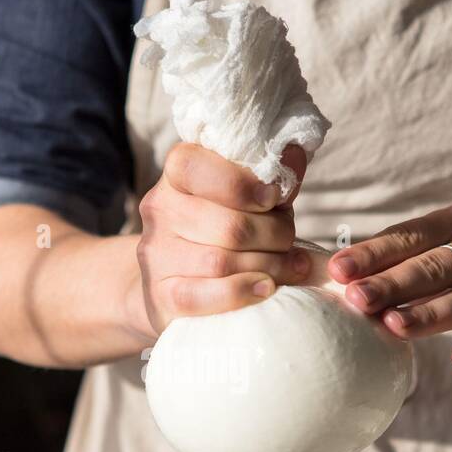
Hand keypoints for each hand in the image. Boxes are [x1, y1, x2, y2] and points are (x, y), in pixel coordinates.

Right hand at [136, 142, 309, 332]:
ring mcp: (157, 253)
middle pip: (229, 225)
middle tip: (287, 241)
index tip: (273, 197)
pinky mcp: (161, 294)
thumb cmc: (222, 230)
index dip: (242, 184)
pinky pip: (204, 296)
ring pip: (222, 262)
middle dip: (273, 235)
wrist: (176, 281)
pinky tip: (266, 288)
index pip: (196, 166)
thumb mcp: (249, 198)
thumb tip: (294, 155)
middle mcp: (160, 209)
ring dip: (268, 267)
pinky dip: (242, 292)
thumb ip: (272, 180)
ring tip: (288, 267)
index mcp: (177, 173)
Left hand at [328, 204, 451, 369]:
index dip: (374, 253)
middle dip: (393, 283)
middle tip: (356, 300)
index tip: (337, 270)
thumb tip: (329, 276)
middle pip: (435, 267)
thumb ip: (399, 260)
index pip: (410, 236)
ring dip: (430, 314)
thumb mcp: (447, 247)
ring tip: (394, 327)